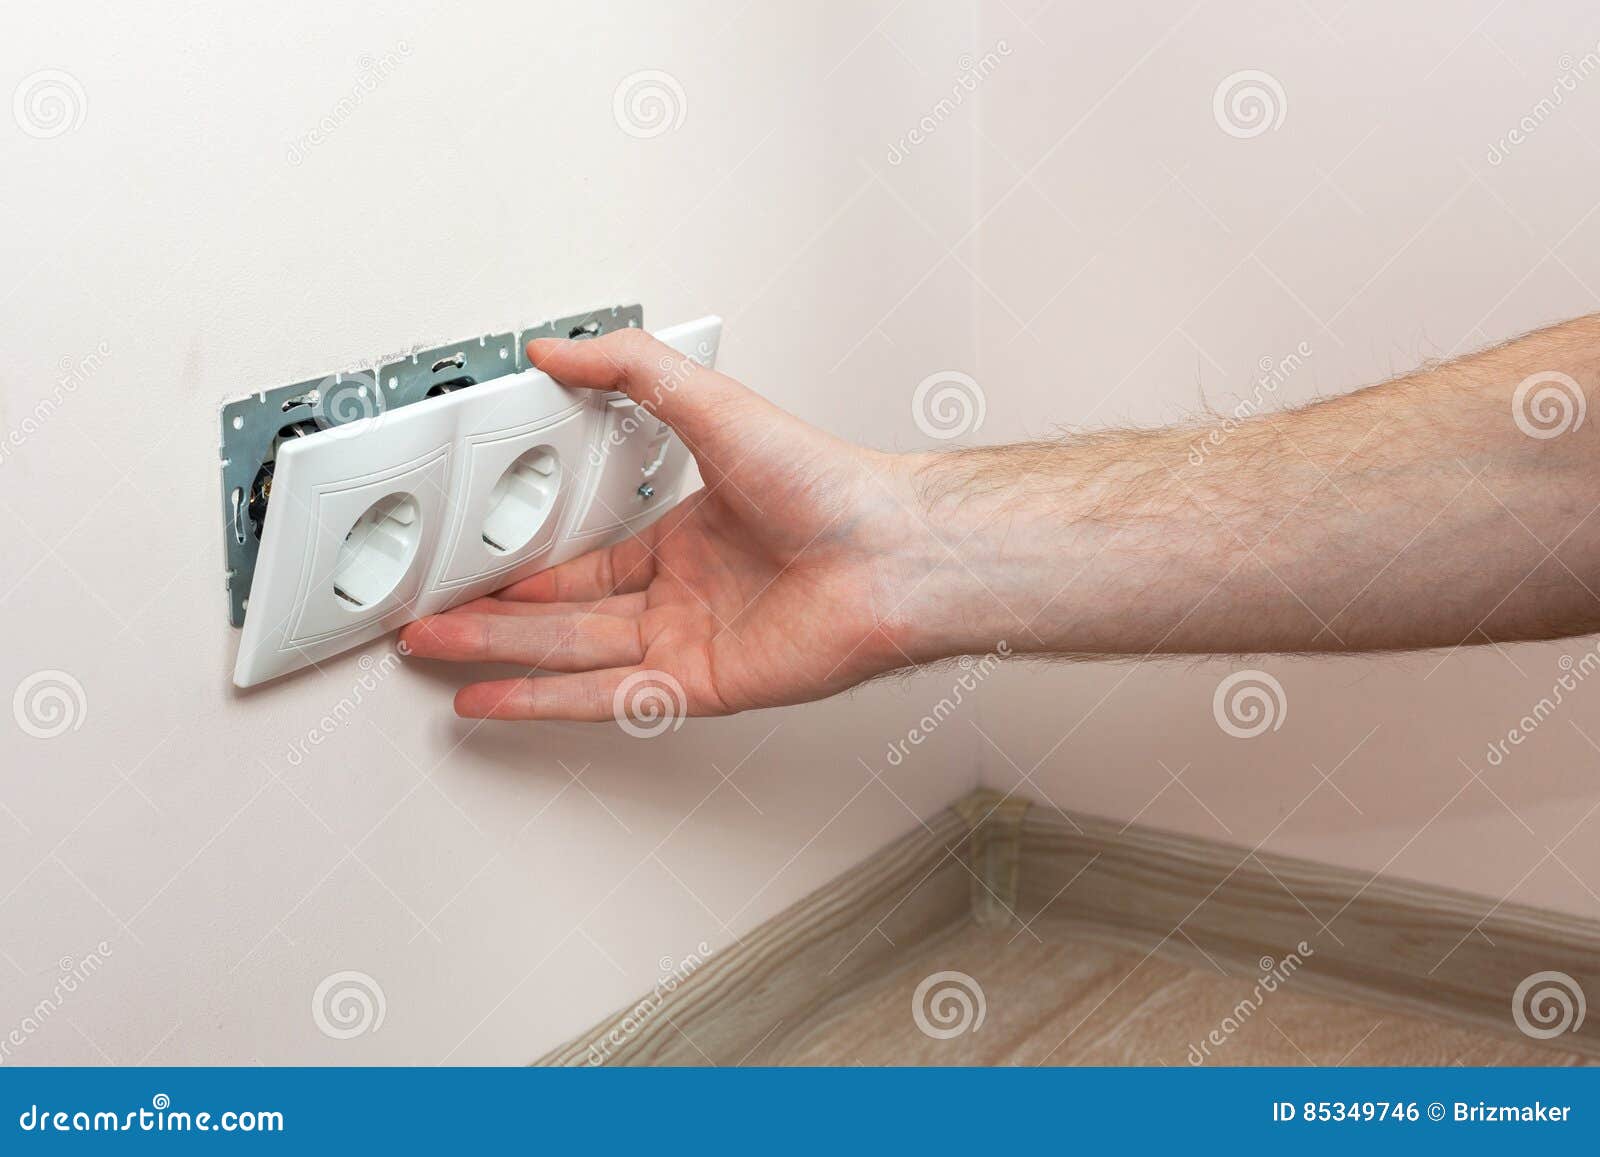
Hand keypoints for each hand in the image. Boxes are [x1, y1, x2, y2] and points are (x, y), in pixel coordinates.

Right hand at [399, 329, 923, 720]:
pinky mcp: (699, 685)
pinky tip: (493, 701)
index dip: (528, 567)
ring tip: (431, 650)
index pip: (588, 559)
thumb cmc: (829, 483)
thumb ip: (631, 371)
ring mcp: (691, 641)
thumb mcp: (711, 401)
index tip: (476, 566)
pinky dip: (545, 701)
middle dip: (491, 617)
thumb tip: (559, 347)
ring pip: (572, 653)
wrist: (889, 549)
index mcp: (688, 535)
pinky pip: (607, 697)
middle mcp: (687, 592)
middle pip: (565, 612)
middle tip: (428, 616)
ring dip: (499, 655)